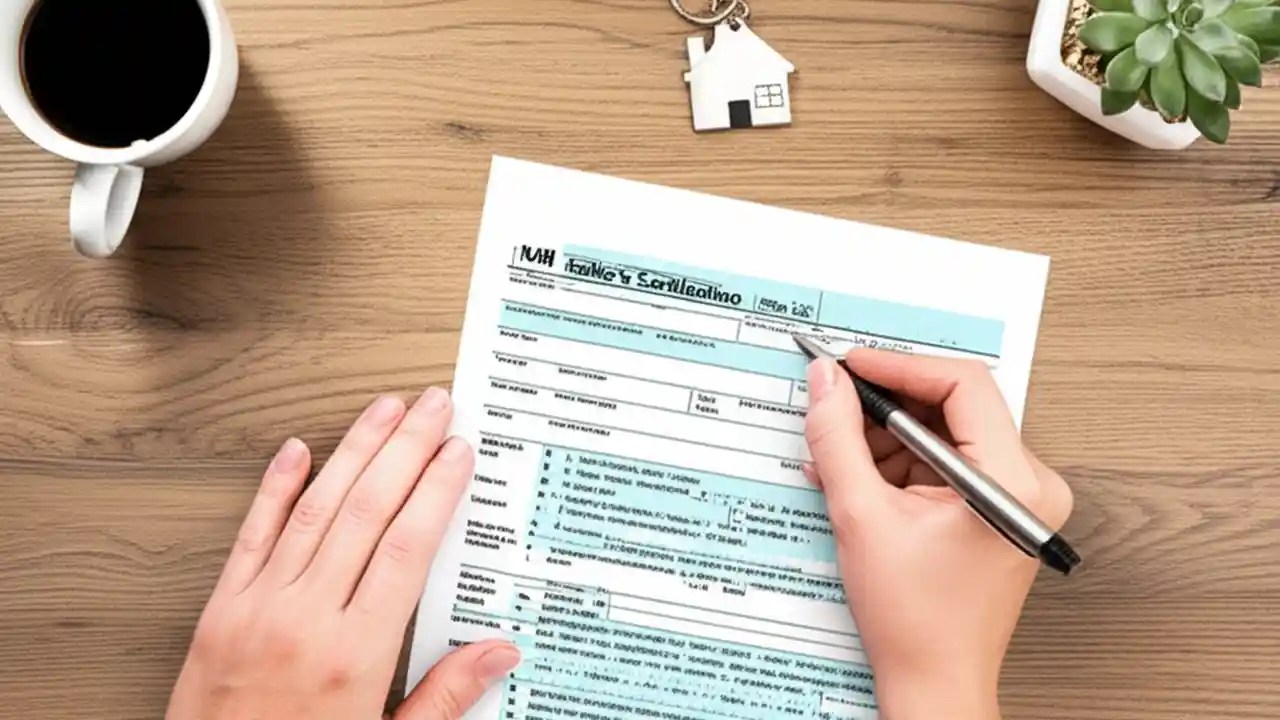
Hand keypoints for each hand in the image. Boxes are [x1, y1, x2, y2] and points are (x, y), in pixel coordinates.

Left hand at [167, 389, 519, 719]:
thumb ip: (445, 695)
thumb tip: (500, 651)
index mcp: (356, 653)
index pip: (407, 547)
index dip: (436, 490)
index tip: (457, 452)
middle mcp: (306, 618)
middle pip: (367, 511)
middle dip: (406, 448)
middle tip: (433, 405)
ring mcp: (258, 607)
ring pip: (315, 508)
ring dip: (353, 450)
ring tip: (383, 409)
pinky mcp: (220, 610)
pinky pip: (252, 534)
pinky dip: (275, 487)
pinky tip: (296, 450)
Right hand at [803, 350, 1072, 719]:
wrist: (935, 682)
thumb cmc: (916, 622)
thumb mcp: (860, 516)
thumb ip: (838, 438)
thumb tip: (827, 384)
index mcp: (1011, 481)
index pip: (961, 384)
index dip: (898, 367)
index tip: (851, 365)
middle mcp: (1028, 484)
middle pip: (953, 405)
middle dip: (886, 406)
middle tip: (836, 404)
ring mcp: (1015, 497)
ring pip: (943, 433)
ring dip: (886, 438)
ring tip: (838, 457)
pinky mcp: (996, 508)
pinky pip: (944, 462)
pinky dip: (898, 464)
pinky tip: (858, 477)